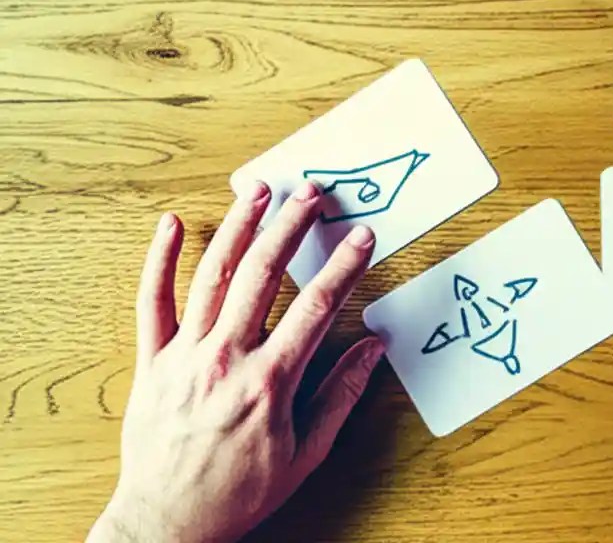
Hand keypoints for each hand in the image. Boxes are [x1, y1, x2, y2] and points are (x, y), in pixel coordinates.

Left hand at [89, 181, 384, 542]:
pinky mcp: (152, 362)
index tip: (362, 236)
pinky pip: (152, 302)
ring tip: (258, 191)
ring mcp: (184, 357)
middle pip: (263, 275)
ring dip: (238, 227)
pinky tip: (173, 224)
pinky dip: (161, 260)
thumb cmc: (239, 493)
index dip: (344, 266)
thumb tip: (372, 349)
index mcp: (269, 382)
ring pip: (212, 276)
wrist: (168, 522)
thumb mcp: (305, 454)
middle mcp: (225, 360)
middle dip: (291, 226)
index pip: (316, 307)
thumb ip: (340, 396)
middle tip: (312, 193)